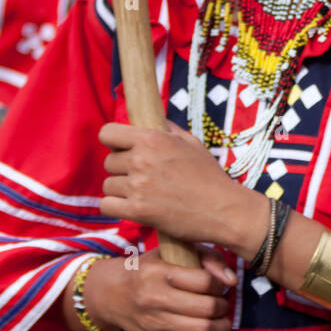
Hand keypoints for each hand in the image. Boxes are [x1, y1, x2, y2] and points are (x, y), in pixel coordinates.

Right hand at [79, 248, 234, 330]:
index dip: (220, 284)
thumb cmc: (148, 268)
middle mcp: (155, 299)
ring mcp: (154, 323)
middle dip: (224, 307)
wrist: (109, 294)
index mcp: (159, 272)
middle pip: (206, 308)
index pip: (204, 281)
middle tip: (223, 303)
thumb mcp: (171, 252)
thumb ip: (206, 256)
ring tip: (223, 321)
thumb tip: (231, 280)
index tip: (219, 285)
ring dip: (222, 328)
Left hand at [99, 120, 263, 252]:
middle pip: (109, 162)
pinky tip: (132, 207)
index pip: (107, 133)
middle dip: (122, 169)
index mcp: (153, 139)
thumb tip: (151, 120)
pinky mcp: (137, 211)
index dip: (113, 141)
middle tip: (143, 176)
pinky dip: (117, 207)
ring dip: (121, 190)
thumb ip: (167, 129)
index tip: (122, 149)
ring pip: (108, 185)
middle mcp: (142, 160)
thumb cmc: (209, 175)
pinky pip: (107, 205)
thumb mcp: (191, 143)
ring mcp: (138, 186)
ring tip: (144, 193)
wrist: (223, 209)